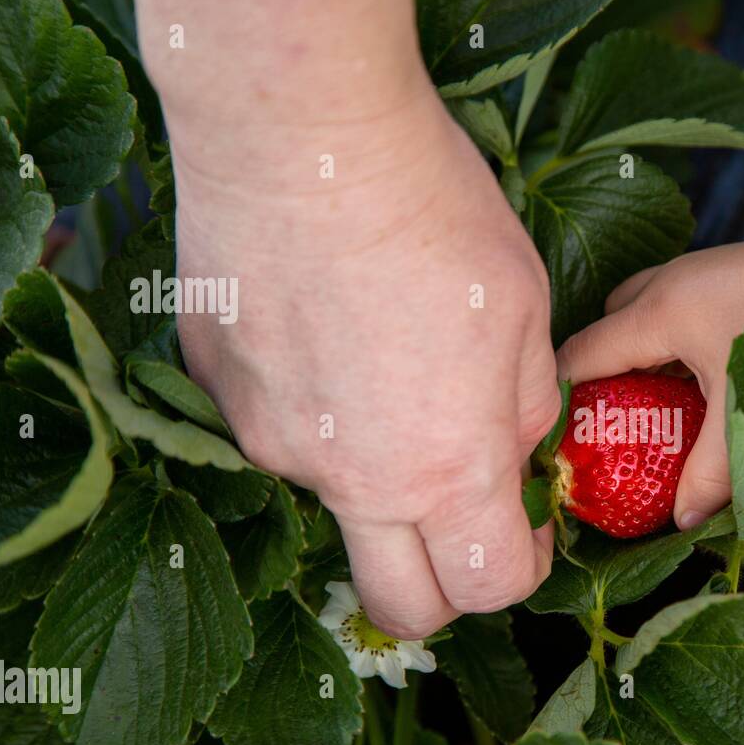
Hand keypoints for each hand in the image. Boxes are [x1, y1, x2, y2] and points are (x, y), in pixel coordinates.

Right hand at [167, 96, 559, 638]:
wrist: (302, 138)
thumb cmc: (434, 212)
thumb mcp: (525, 312)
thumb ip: (526, 410)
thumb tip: (517, 455)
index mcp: (447, 468)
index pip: (489, 587)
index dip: (521, 570)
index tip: (526, 532)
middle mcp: (352, 481)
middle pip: (398, 606)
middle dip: (440, 592)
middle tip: (459, 528)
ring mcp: (273, 446)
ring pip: (335, 506)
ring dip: (372, 478)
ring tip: (383, 373)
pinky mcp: (217, 399)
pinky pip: (278, 435)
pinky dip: (312, 413)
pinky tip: (324, 335)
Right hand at [556, 231, 743, 528]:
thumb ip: (713, 472)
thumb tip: (682, 520)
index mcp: (656, 314)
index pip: (579, 356)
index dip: (560, 400)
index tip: (557, 440)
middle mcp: (665, 286)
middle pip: (604, 328)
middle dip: (599, 375)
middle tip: (610, 426)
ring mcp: (694, 274)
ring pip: (638, 312)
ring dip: (638, 356)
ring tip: (653, 409)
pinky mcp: (722, 276)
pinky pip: (672, 308)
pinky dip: (670, 343)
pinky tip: (698, 381)